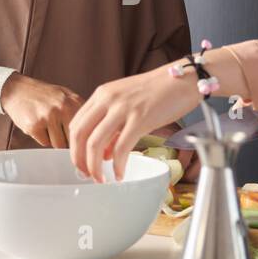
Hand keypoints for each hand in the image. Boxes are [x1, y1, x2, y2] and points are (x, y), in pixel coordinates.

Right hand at [0, 73, 82, 147]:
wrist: (16, 89)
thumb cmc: (42, 95)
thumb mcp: (65, 96)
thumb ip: (79, 112)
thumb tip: (92, 135)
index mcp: (74, 101)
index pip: (87, 128)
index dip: (83, 138)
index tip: (80, 142)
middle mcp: (63, 107)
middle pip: (74, 139)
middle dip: (67, 141)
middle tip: (58, 132)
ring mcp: (48, 116)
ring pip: (58, 144)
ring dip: (53, 140)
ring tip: (47, 126)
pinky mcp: (34, 125)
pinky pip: (44, 143)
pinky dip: (41, 138)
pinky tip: (37, 125)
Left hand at [69, 64, 201, 181]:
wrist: (183, 79)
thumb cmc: (158, 91)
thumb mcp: (127, 102)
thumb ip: (112, 125)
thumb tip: (103, 153)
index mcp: (102, 94)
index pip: (76, 124)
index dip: (74, 148)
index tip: (81, 163)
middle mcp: (108, 99)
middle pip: (79, 135)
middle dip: (79, 160)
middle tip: (86, 175)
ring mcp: (123, 108)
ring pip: (95, 144)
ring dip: (95, 167)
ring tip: (101, 180)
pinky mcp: (140, 119)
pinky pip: (121, 148)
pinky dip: (118, 166)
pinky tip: (121, 174)